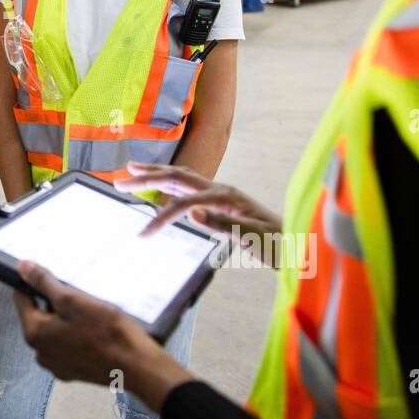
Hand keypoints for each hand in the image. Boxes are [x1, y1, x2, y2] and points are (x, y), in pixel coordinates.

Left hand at [14, 261, 191, 411]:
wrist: (137, 367)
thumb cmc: (107, 332)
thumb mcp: (73, 300)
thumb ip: (44, 283)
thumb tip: (22, 269)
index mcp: (35, 333)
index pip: (21, 299)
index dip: (32, 282)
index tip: (48, 274)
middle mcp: (41, 352)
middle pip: (39, 315)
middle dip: (53, 301)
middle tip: (76, 291)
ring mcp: (57, 364)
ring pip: (55, 331)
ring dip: (66, 318)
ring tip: (89, 310)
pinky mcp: (74, 371)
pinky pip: (68, 345)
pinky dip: (76, 335)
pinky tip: (94, 329)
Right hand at [117, 161, 283, 265]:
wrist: (299, 246)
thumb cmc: (279, 245)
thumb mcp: (252, 238)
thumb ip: (222, 223)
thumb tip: (192, 211)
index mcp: (226, 197)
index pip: (184, 203)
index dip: (162, 217)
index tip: (143, 234)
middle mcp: (221, 189)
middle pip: (177, 176)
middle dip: (146, 178)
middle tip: (119, 180)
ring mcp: (221, 194)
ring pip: (181, 177)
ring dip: (155, 174)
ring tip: (131, 172)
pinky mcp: (222, 201)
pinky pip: (189, 187)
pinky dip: (169, 183)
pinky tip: (161, 188)